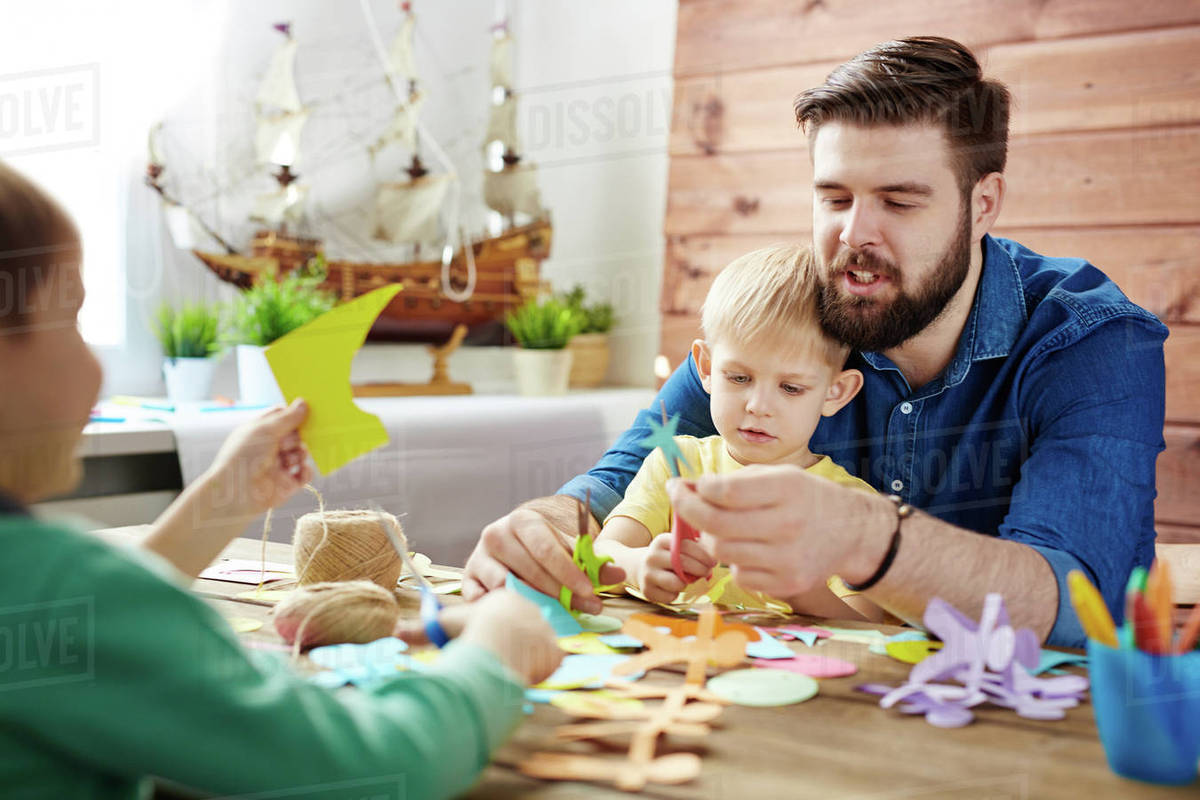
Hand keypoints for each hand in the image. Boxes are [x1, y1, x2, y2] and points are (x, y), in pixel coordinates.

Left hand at [204, 399, 312, 516]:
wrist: (236, 493)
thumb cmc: (243, 457)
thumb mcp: (266, 430)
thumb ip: (288, 417)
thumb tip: (304, 403)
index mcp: (260, 432)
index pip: (281, 417)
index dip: (294, 414)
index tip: (306, 412)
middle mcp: (269, 448)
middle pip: (295, 435)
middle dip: (298, 437)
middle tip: (290, 442)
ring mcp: (279, 466)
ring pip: (301, 453)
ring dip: (300, 453)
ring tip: (290, 459)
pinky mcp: (287, 484)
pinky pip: (305, 474)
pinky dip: (306, 471)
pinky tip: (301, 470)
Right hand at [394, 590, 563, 684]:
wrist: (497, 643)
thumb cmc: (470, 631)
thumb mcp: (442, 626)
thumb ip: (421, 630)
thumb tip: (394, 632)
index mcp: (508, 601)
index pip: (503, 620)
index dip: (490, 637)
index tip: (482, 646)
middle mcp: (533, 610)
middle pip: (521, 635)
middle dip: (508, 649)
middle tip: (493, 660)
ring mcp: (547, 631)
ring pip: (535, 651)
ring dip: (522, 661)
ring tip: (505, 668)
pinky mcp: (556, 653)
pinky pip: (548, 666)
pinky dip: (536, 673)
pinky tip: (522, 674)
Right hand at [463, 502, 624, 613]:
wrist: (511, 546)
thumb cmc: (544, 551)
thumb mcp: (567, 550)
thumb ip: (593, 562)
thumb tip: (619, 573)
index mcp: (522, 521)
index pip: (546, 549)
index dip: (568, 572)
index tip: (589, 592)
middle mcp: (495, 535)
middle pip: (529, 570)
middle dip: (560, 593)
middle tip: (585, 608)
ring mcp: (478, 558)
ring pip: (505, 586)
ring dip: (533, 603)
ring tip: (556, 615)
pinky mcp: (467, 580)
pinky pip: (481, 599)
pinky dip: (501, 609)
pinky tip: (521, 616)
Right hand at [637, 533, 716, 603]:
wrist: (641, 567)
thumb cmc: (669, 556)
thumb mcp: (677, 546)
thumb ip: (694, 547)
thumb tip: (715, 553)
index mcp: (661, 541)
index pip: (686, 545)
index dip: (704, 555)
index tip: (713, 561)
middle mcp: (652, 556)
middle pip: (683, 563)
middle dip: (701, 569)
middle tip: (707, 572)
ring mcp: (648, 574)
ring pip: (677, 583)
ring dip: (686, 583)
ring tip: (685, 579)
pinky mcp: (647, 591)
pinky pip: (671, 596)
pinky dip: (676, 593)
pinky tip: (673, 587)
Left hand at [667, 464, 889, 598]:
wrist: (850, 532)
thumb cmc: (804, 499)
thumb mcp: (778, 476)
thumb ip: (734, 482)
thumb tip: (687, 489)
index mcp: (788, 488)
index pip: (725, 492)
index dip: (695, 490)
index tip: (681, 485)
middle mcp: (790, 524)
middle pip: (717, 526)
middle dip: (688, 512)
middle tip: (681, 502)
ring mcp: (789, 559)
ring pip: (722, 553)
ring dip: (710, 537)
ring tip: (716, 526)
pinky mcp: (788, 584)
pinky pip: (739, 575)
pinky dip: (733, 560)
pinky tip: (746, 548)